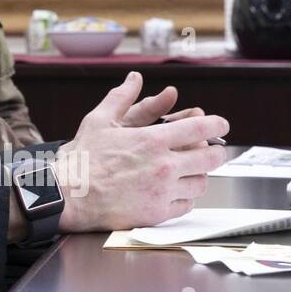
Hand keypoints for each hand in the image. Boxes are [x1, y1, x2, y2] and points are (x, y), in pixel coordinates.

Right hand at [54, 71, 228, 232]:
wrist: (69, 196)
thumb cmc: (82, 159)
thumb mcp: (99, 121)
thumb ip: (121, 97)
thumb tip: (134, 79)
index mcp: (152, 140)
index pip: (200, 128)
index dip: (217, 124)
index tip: (221, 125)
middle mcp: (164, 166)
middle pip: (210, 157)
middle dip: (214, 151)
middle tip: (211, 150)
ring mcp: (163, 191)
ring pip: (201, 183)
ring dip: (198, 175)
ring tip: (188, 172)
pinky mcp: (158, 213)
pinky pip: (187, 205)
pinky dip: (185, 198)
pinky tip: (174, 192)